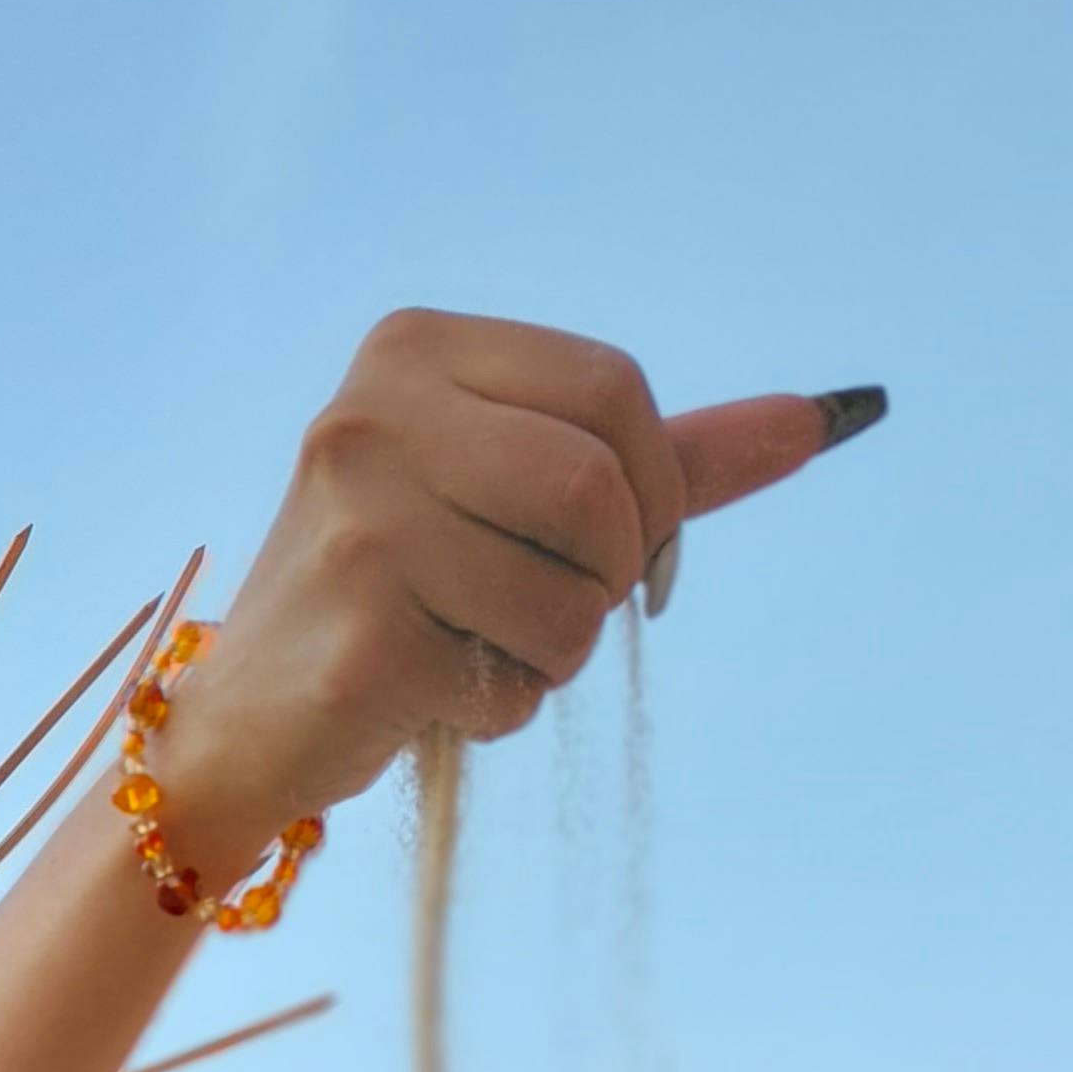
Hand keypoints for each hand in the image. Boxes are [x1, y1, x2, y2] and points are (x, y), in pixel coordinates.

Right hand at [158, 313, 873, 864]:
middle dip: (616, 573)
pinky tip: (432, 695)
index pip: (615, 389)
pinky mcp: (361, 629)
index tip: (633, 557)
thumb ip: (665, 460)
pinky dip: (501, 708)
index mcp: (412, 350)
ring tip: (483, 652)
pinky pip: (514, 676)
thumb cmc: (398, 597)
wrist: (245, 722)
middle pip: (601, 484)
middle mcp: (371, 414)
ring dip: (559, 653)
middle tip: (568, 614)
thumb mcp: (520, 498)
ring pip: (571, 592)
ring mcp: (358, 520)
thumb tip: (827, 418)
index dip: (660, 490)